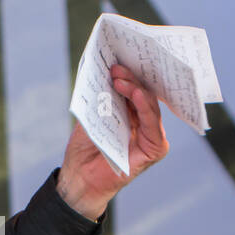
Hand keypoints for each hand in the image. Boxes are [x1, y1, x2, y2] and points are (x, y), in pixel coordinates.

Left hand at [58, 63, 169, 220]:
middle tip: (116, 65)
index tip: (116, 57)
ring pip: (149, 105)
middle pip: (144, 94)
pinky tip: (136, 93)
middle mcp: (145, 124)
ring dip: (135, 89)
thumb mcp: (92, 115)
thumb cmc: (85, 147)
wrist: (79, 177)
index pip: (135, 89)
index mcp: (132, 114)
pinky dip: (144, 107)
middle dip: (131, 77)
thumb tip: (107, 69)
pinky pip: (152, 124)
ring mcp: (152, 136)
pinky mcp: (155, 148)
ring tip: (120, 77)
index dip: (128, 72)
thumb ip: (103, 97)